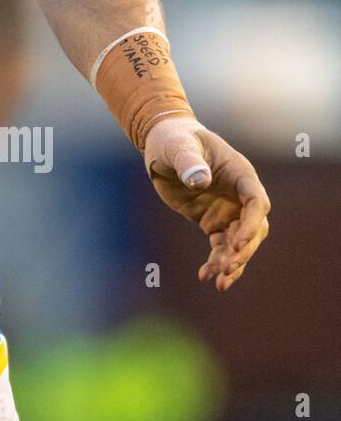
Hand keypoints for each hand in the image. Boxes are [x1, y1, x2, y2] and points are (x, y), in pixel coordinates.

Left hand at [142, 115, 270, 292]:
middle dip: (243, 250)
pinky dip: (216, 262)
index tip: (237, 244)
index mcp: (240, 174)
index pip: (256, 203)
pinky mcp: (214, 222)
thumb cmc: (175, 139)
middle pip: (254, 228)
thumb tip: (200, 181)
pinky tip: (205, 277)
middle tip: (226, 268)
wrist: (164, 144)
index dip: (250, 225)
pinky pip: (221, 247)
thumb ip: (189, 162)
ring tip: (219, 281)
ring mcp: (229, 210)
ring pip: (240, 243)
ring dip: (232, 263)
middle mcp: (240, 195)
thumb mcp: (178, 147)